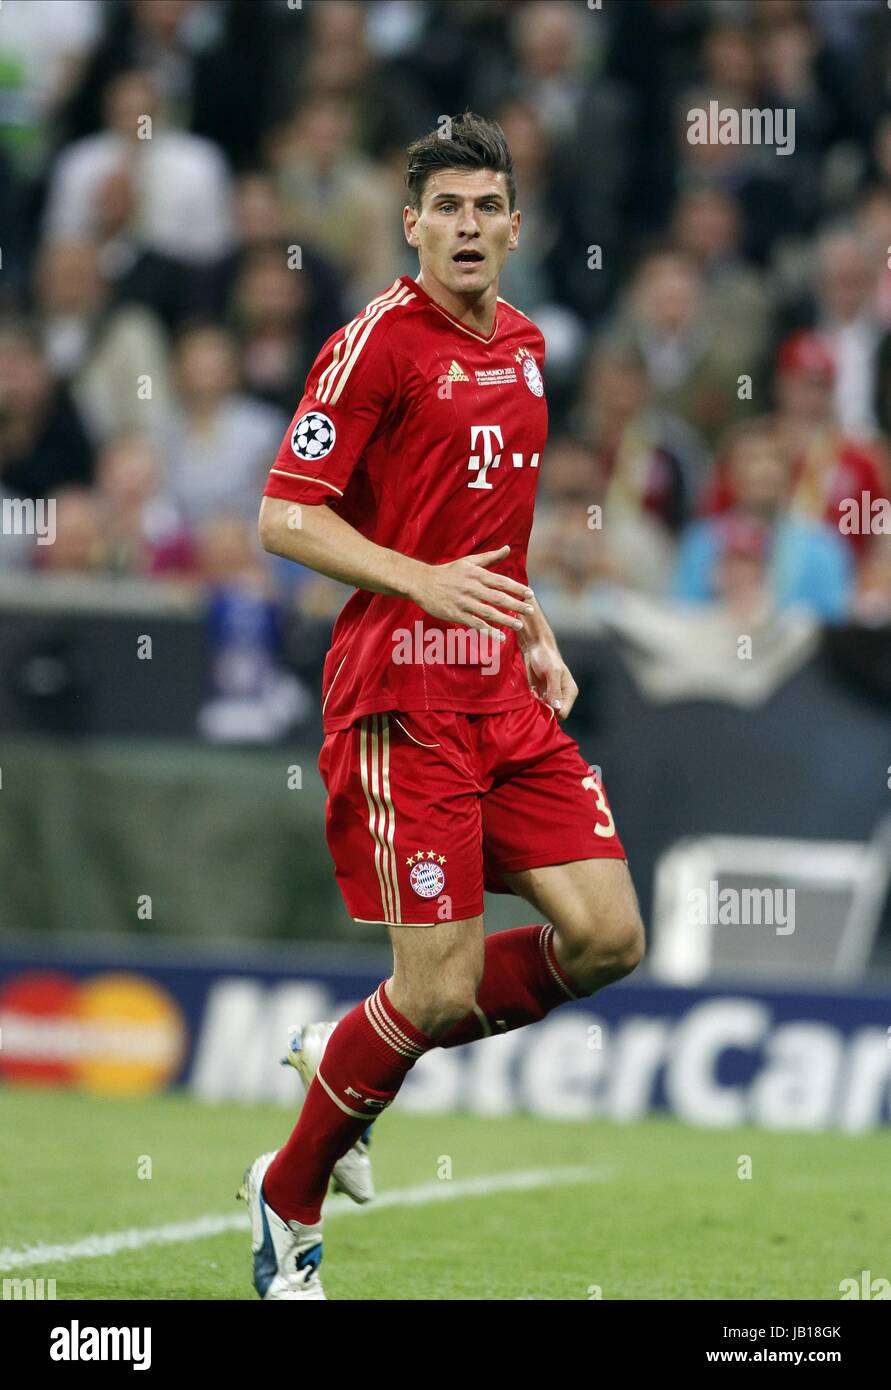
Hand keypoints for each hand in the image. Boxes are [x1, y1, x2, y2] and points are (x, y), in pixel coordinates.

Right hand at [408, 544, 534, 638]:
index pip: (502, 582)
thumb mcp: (469, 562)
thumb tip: (507, 549)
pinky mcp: (456, 614)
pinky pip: (475, 624)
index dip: (517, 588)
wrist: (422, 582)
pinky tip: (500, 637)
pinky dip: (488, 631)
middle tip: (530, 610)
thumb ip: (489, 557)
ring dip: (505, 619)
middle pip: (498, 598)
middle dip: (516, 604)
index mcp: (477, 574)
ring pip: (489, 612)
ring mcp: (464, 602)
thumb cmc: (448, 572)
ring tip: (519, 625)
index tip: (530, 594)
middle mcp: (472, 588)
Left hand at [522, 639, 577, 719]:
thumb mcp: (552, 672)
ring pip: (544, 711)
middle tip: (535, 699)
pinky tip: (529, 693)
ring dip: (536, 707)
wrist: (535, 648)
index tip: (541, 704)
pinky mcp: (540, 694)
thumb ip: (555, 690)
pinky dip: (531, 702)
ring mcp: (550, 697)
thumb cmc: (547, 657)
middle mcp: (561, 697)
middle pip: (553, 715)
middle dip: (543, 710)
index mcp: (569, 692)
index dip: (552, 712)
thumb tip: (556, 708)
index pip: (563, 713)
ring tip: (532, 694)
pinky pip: (536, 706)